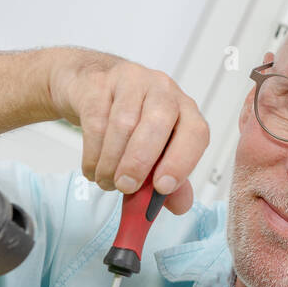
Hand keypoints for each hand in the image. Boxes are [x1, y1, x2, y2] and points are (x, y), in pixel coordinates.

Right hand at [47, 48, 208, 212]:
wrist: (91, 88)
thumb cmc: (132, 123)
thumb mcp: (156, 151)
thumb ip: (171, 180)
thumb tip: (180, 205)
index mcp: (185, 110)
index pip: (196, 132)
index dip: (181, 161)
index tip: (163, 187)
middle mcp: (163, 91)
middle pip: (158, 122)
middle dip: (141, 161)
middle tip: (127, 187)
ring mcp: (131, 81)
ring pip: (123, 124)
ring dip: (112, 162)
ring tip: (108, 181)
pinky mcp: (100, 83)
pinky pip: (96, 122)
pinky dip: (93, 154)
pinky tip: (93, 169)